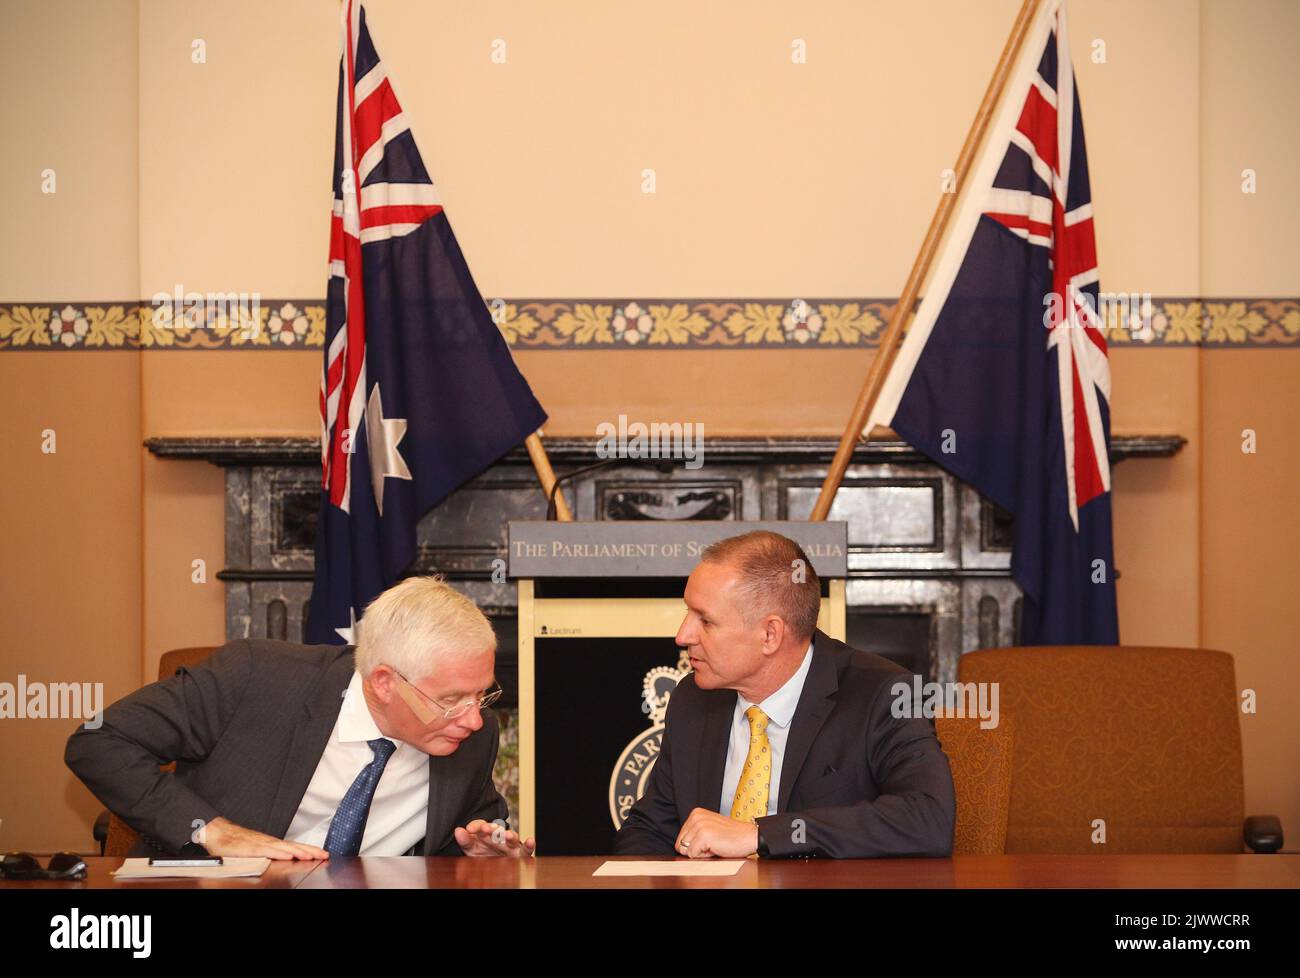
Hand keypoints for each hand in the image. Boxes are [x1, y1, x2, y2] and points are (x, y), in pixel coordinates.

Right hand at [198, 817, 328, 860]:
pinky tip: (287, 855)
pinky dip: (277, 853)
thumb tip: (284, 859)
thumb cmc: (234, 842)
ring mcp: (258, 844)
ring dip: (298, 851)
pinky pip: (264, 851)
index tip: (322, 853)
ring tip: (311, 855)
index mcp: (270, 843)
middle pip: (291, 846)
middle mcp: (267, 842)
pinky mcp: (247, 848)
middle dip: (309, 851)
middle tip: (324, 855)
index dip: (308, 850)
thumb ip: (268, 853)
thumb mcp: (254, 849)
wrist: (215, 831)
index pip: (293, 846)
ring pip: (282, 847)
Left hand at [454, 818, 536, 857]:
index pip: (481, 825)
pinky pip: (526, 850)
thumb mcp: (471, 849)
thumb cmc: (483, 854)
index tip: (469, 829)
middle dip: (492, 828)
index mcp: (486, 833)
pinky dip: (529, 845)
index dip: (476, 826)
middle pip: (497, 830)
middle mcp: (499, 837)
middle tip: (486, 829)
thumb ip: (465, 840)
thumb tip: (458, 830)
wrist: (492, 870)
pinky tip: (530, 840)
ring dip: (510, 835)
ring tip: (507, 836)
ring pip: (512, 837)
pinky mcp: (520, 855)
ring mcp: (510, 845)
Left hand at [675, 808, 757, 857]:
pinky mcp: (703, 836)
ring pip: (686, 850)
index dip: (694, 845)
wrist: (748, 836)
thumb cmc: (731, 835)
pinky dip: (704, 856)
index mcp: (696, 813)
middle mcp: (696, 817)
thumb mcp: (709, 827)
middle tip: (712, 844)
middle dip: (695, 849)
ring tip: (714, 845)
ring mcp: (699, 825)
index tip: (709, 840)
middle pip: (681, 844)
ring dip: (700, 853)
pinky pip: (692, 854)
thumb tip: (680, 846)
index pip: (681, 837)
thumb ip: (694, 832)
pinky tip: (716, 848)